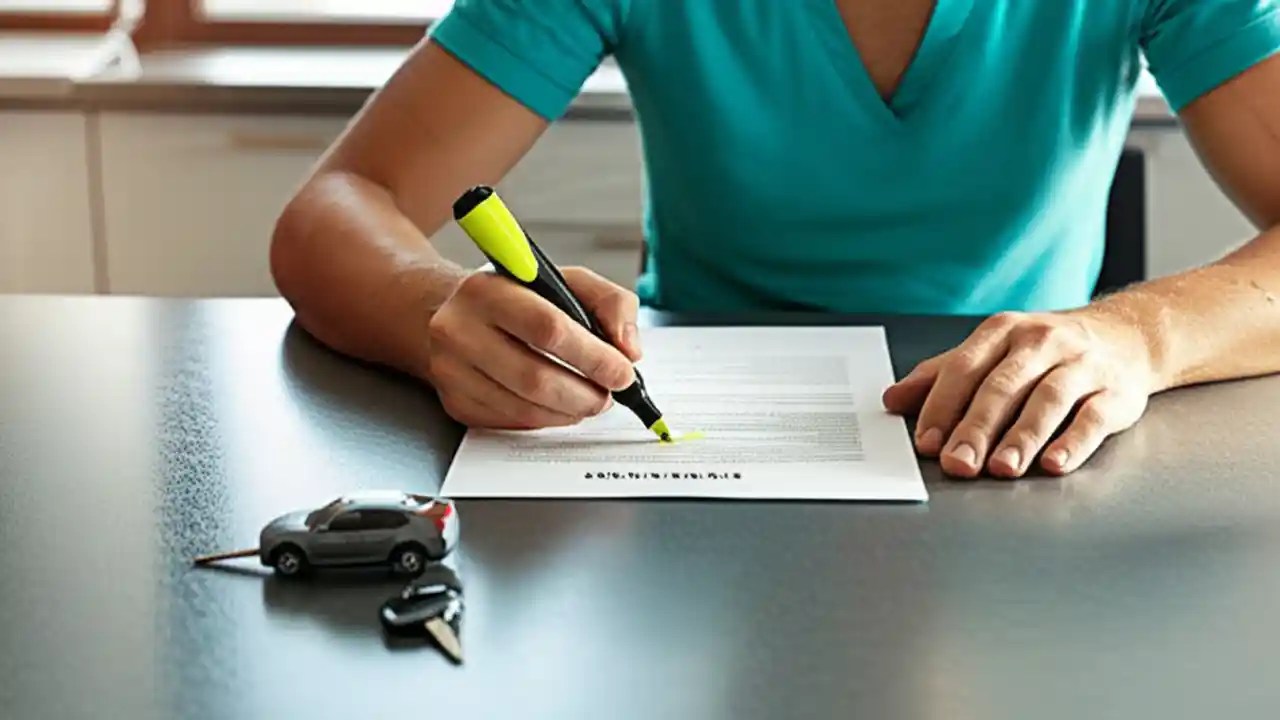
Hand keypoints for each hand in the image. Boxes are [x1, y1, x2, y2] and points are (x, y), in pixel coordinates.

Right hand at [426, 266, 641, 428]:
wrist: (449, 313)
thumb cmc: (516, 297)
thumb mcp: (565, 280)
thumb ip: (610, 303)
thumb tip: (628, 349)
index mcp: (489, 290)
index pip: (548, 328)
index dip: (593, 357)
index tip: (622, 372)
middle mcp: (459, 329)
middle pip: (535, 378)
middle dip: (585, 394)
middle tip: (609, 395)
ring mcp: (451, 371)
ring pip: (525, 408)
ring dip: (570, 412)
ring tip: (589, 400)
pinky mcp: (454, 402)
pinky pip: (511, 423)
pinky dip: (546, 419)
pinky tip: (558, 406)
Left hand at [882, 310, 1155, 477]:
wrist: (1126, 335)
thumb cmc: (1044, 352)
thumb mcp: (991, 352)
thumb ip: (942, 376)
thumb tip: (892, 399)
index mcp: (1002, 331)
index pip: (964, 368)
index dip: (942, 407)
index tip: (926, 443)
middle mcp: (1041, 342)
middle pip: (1002, 387)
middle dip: (977, 428)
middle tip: (958, 464)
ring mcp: (1082, 364)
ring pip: (1048, 400)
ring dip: (1022, 437)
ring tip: (1002, 469)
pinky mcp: (1116, 391)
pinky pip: (1094, 417)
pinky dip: (1074, 442)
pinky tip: (1054, 464)